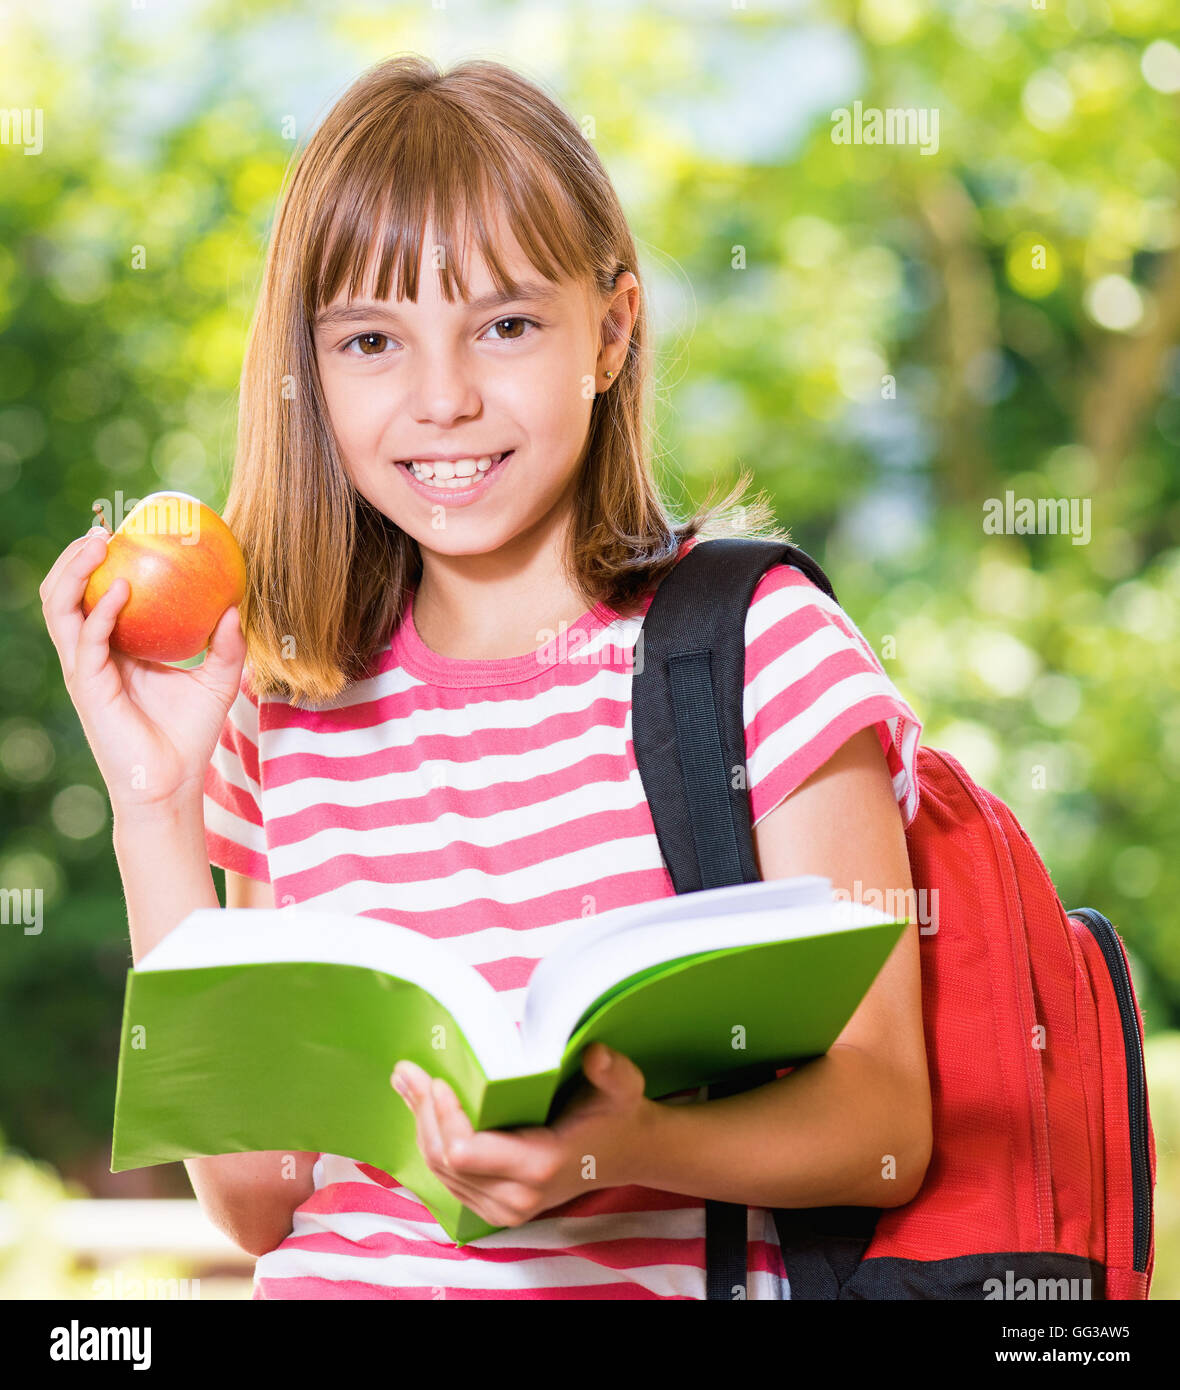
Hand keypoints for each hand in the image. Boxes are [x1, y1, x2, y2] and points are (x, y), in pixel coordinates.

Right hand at [40, 526, 246, 818]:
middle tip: (105, 527)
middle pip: (66, 594)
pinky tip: (121, 589)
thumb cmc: (191, 736)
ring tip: (98, 542)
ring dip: (73, 572)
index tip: (125, 531)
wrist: (174, 783)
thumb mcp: (217, 681)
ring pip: (60, 609)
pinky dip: (101, 611)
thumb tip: (236, 606)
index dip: (99, 563)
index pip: (95, 595)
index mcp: (116, 649)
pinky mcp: (87, 687)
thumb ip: (226, 644)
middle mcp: (93, 655)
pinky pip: (87, 640)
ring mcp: (85, 670)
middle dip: (75, 556)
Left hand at [391, 1042, 656, 1229]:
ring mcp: (503, 1208)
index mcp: (541, 1167)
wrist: (623, 1151)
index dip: (444, 1117)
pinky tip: (423, 1108)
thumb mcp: (623, 1086)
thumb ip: (611, 1071)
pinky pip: (448, 1179)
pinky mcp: (493, 1207)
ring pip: (440, 1171)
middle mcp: (517, 1198)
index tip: (437, 1079)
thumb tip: (595, 1055)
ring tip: (407, 1082)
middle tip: (407, 1071)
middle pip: (445, 1160)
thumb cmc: (617, 1112)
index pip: (466, 1151)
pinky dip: (432, 1142)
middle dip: (422, 1112)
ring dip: (421, 1125)